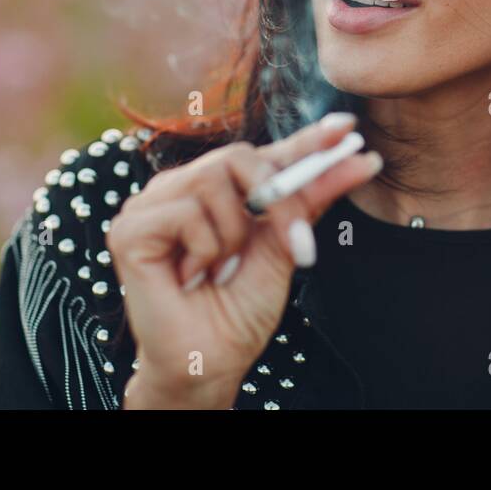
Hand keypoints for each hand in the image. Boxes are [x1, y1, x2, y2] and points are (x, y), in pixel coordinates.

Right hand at [110, 112, 382, 408]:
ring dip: (234, 236)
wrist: (210, 362)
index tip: (348, 127)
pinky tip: (191, 276)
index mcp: (218, 190)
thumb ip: (311, 200)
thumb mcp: (286, 248)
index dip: (305, 139)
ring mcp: (152, 204)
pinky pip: (187, 212)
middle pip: (240, 156)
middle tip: (292, 242)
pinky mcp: (130, 228)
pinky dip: (205, 250)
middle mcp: (183, 187)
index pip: (264, 154)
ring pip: (214, 180)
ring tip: (221, 271)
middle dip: (277, 199)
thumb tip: (360, 159)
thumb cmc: (240, 311)